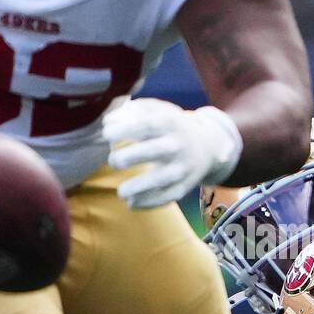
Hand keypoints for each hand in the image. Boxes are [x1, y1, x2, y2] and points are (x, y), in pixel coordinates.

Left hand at [103, 99, 242, 209]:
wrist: (206, 145)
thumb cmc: (168, 126)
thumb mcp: (155, 110)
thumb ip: (131, 111)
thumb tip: (108, 122)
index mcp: (170, 122)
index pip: (147, 125)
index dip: (124, 129)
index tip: (106, 134)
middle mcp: (178, 144)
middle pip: (154, 151)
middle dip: (128, 157)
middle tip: (113, 161)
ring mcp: (182, 167)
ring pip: (162, 179)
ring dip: (138, 187)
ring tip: (121, 192)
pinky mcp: (183, 186)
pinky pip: (166, 198)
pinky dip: (147, 203)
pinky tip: (131, 203)